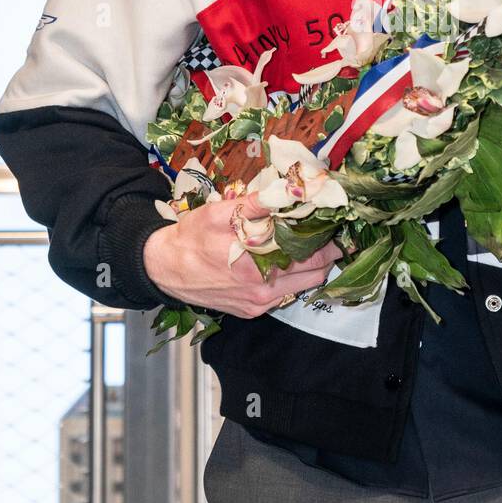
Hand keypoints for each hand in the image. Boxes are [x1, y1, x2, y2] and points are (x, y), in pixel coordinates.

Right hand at [143, 189, 341, 318]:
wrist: (163, 268)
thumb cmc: (191, 237)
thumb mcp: (219, 213)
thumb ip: (256, 204)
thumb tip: (289, 192)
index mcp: (257, 261)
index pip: (313, 254)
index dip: (330, 238)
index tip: (338, 224)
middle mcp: (262, 287)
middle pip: (316, 273)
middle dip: (328, 253)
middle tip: (331, 233)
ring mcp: (258, 302)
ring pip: (304, 287)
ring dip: (312, 267)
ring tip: (311, 244)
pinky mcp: (252, 310)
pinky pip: (285, 296)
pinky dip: (293, 279)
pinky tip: (285, 261)